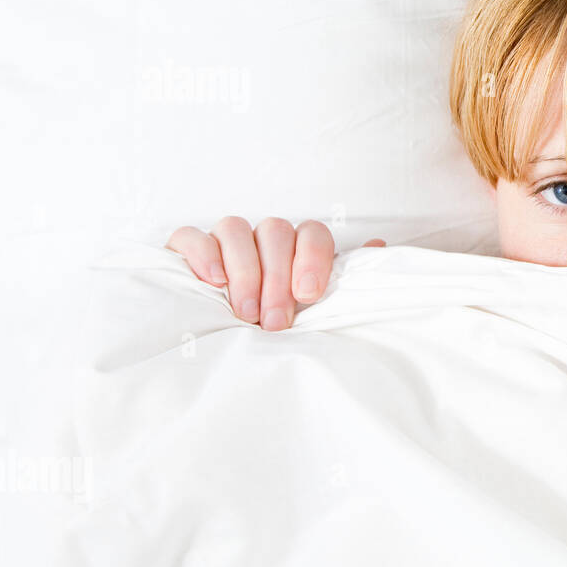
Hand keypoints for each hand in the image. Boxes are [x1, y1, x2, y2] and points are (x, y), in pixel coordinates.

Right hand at [166, 217, 384, 330]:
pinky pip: (191, 235)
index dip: (313, 259)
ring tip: (246, 313)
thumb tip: (380, 247)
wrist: (217, 338)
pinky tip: (214, 282)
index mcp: (297, 247)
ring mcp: (224, 239)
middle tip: (276, 322)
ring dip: (245, 271)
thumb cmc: (274, 322)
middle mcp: (263, 237)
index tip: (308, 295)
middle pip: (276, 232)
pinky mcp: (185, 248)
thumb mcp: (313, 308)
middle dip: (278, 278)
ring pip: (236, 228)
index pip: (312, 233)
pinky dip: (203, 254)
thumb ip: (342, 280)